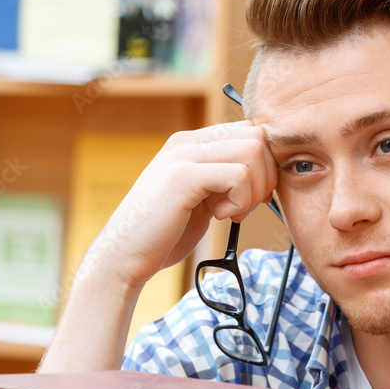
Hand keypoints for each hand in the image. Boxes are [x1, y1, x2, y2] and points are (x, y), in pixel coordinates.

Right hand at [88, 120, 277, 287]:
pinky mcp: (183, 175)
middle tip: (244, 208)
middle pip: (256, 137)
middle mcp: (187, 141)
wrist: (125, 256)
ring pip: (253, 152)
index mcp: (191, 143)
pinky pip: (239, 175)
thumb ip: (223, 180)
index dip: (262, 165)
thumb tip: (264, 173)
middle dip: (264, 177)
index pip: (248, 132)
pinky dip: (241, 200)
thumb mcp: (200, 198)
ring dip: (253, 190)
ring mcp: (183, 155)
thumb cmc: (163, 234)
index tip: (249, 197)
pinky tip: (220, 216)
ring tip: (231, 212)